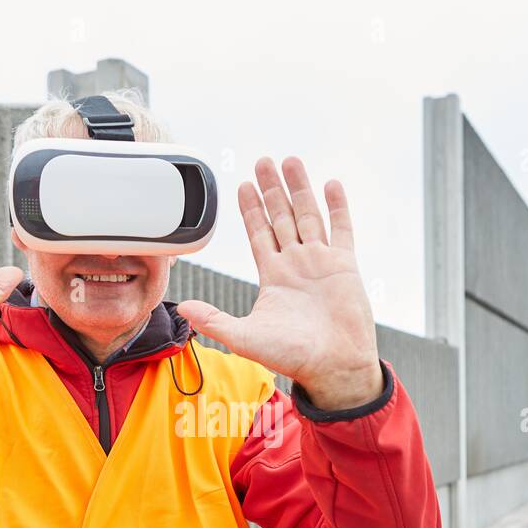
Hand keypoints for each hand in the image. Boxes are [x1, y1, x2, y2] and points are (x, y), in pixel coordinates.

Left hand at [175, 156, 381, 409]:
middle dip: (271, 189)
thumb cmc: (292, 357)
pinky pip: (341, 229)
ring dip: (299, 188)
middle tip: (263, 161)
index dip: (250, 210)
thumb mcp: (244, 337)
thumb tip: (182, 308)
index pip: (258, 234)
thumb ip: (214, 320)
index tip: (242, 186)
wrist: (333, 366)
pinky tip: (330, 185)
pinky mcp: (345, 266)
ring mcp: (321, 262)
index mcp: (273, 277)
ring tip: (290, 161)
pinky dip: (337, 207)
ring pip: (308, 215)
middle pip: (281, 217)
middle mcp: (296, 264)